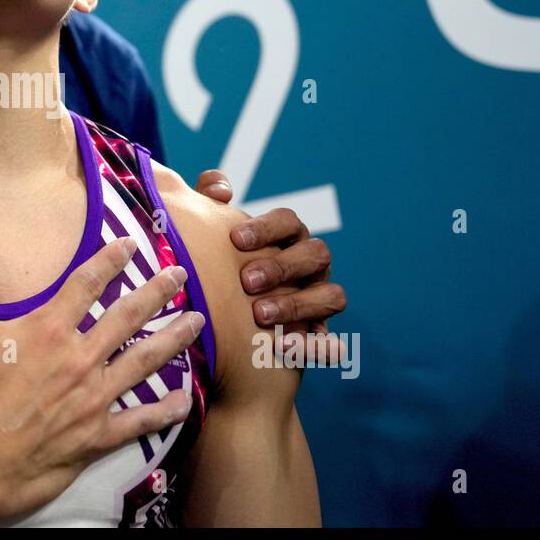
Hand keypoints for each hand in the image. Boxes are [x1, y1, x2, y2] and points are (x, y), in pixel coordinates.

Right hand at [0, 235, 203, 522]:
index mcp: (45, 329)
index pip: (86, 283)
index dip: (110, 258)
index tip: (130, 243)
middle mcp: (76, 359)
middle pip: (127, 317)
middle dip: (156, 291)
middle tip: (179, 274)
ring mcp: (90, 401)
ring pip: (144, 363)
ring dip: (173, 339)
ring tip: (197, 322)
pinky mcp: (93, 439)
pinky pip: (138, 422)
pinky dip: (165, 412)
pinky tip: (184, 402)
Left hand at [195, 169, 347, 364]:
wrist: (223, 325)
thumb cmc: (218, 267)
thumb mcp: (208, 234)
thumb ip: (209, 201)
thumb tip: (222, 192)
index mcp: (287, 238)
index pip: (288, 221)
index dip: (266, 228)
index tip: (235, 239)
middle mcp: (309, 266)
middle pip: (315, 254)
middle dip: (281, 266)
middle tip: (246, 280)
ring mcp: (317, 299)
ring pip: (331, 295)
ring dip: (297, 304)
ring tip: (260, 314)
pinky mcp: (316, 335)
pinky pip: (328, 341)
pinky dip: (312, 345)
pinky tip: (283, 347)